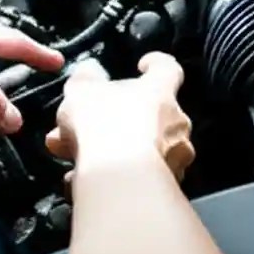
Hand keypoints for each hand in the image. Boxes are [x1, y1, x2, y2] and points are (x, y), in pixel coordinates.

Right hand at [46, 53, 194, 180]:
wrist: (120, 177)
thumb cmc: (104, 124)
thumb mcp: (81, 90)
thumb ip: (86, 78)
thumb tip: (89, 71)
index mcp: (160, 91)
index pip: (168, 70)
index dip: (156, 65)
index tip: (143, 66)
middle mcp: (175, 123)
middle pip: (150, 115)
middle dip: (114, 123)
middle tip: (84, 131)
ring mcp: (175, 157)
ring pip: (141, 151)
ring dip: (112, 153)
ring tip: (78, 161)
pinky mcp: (168, 187)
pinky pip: (140, 179)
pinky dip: (116, 179)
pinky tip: (86, 183)